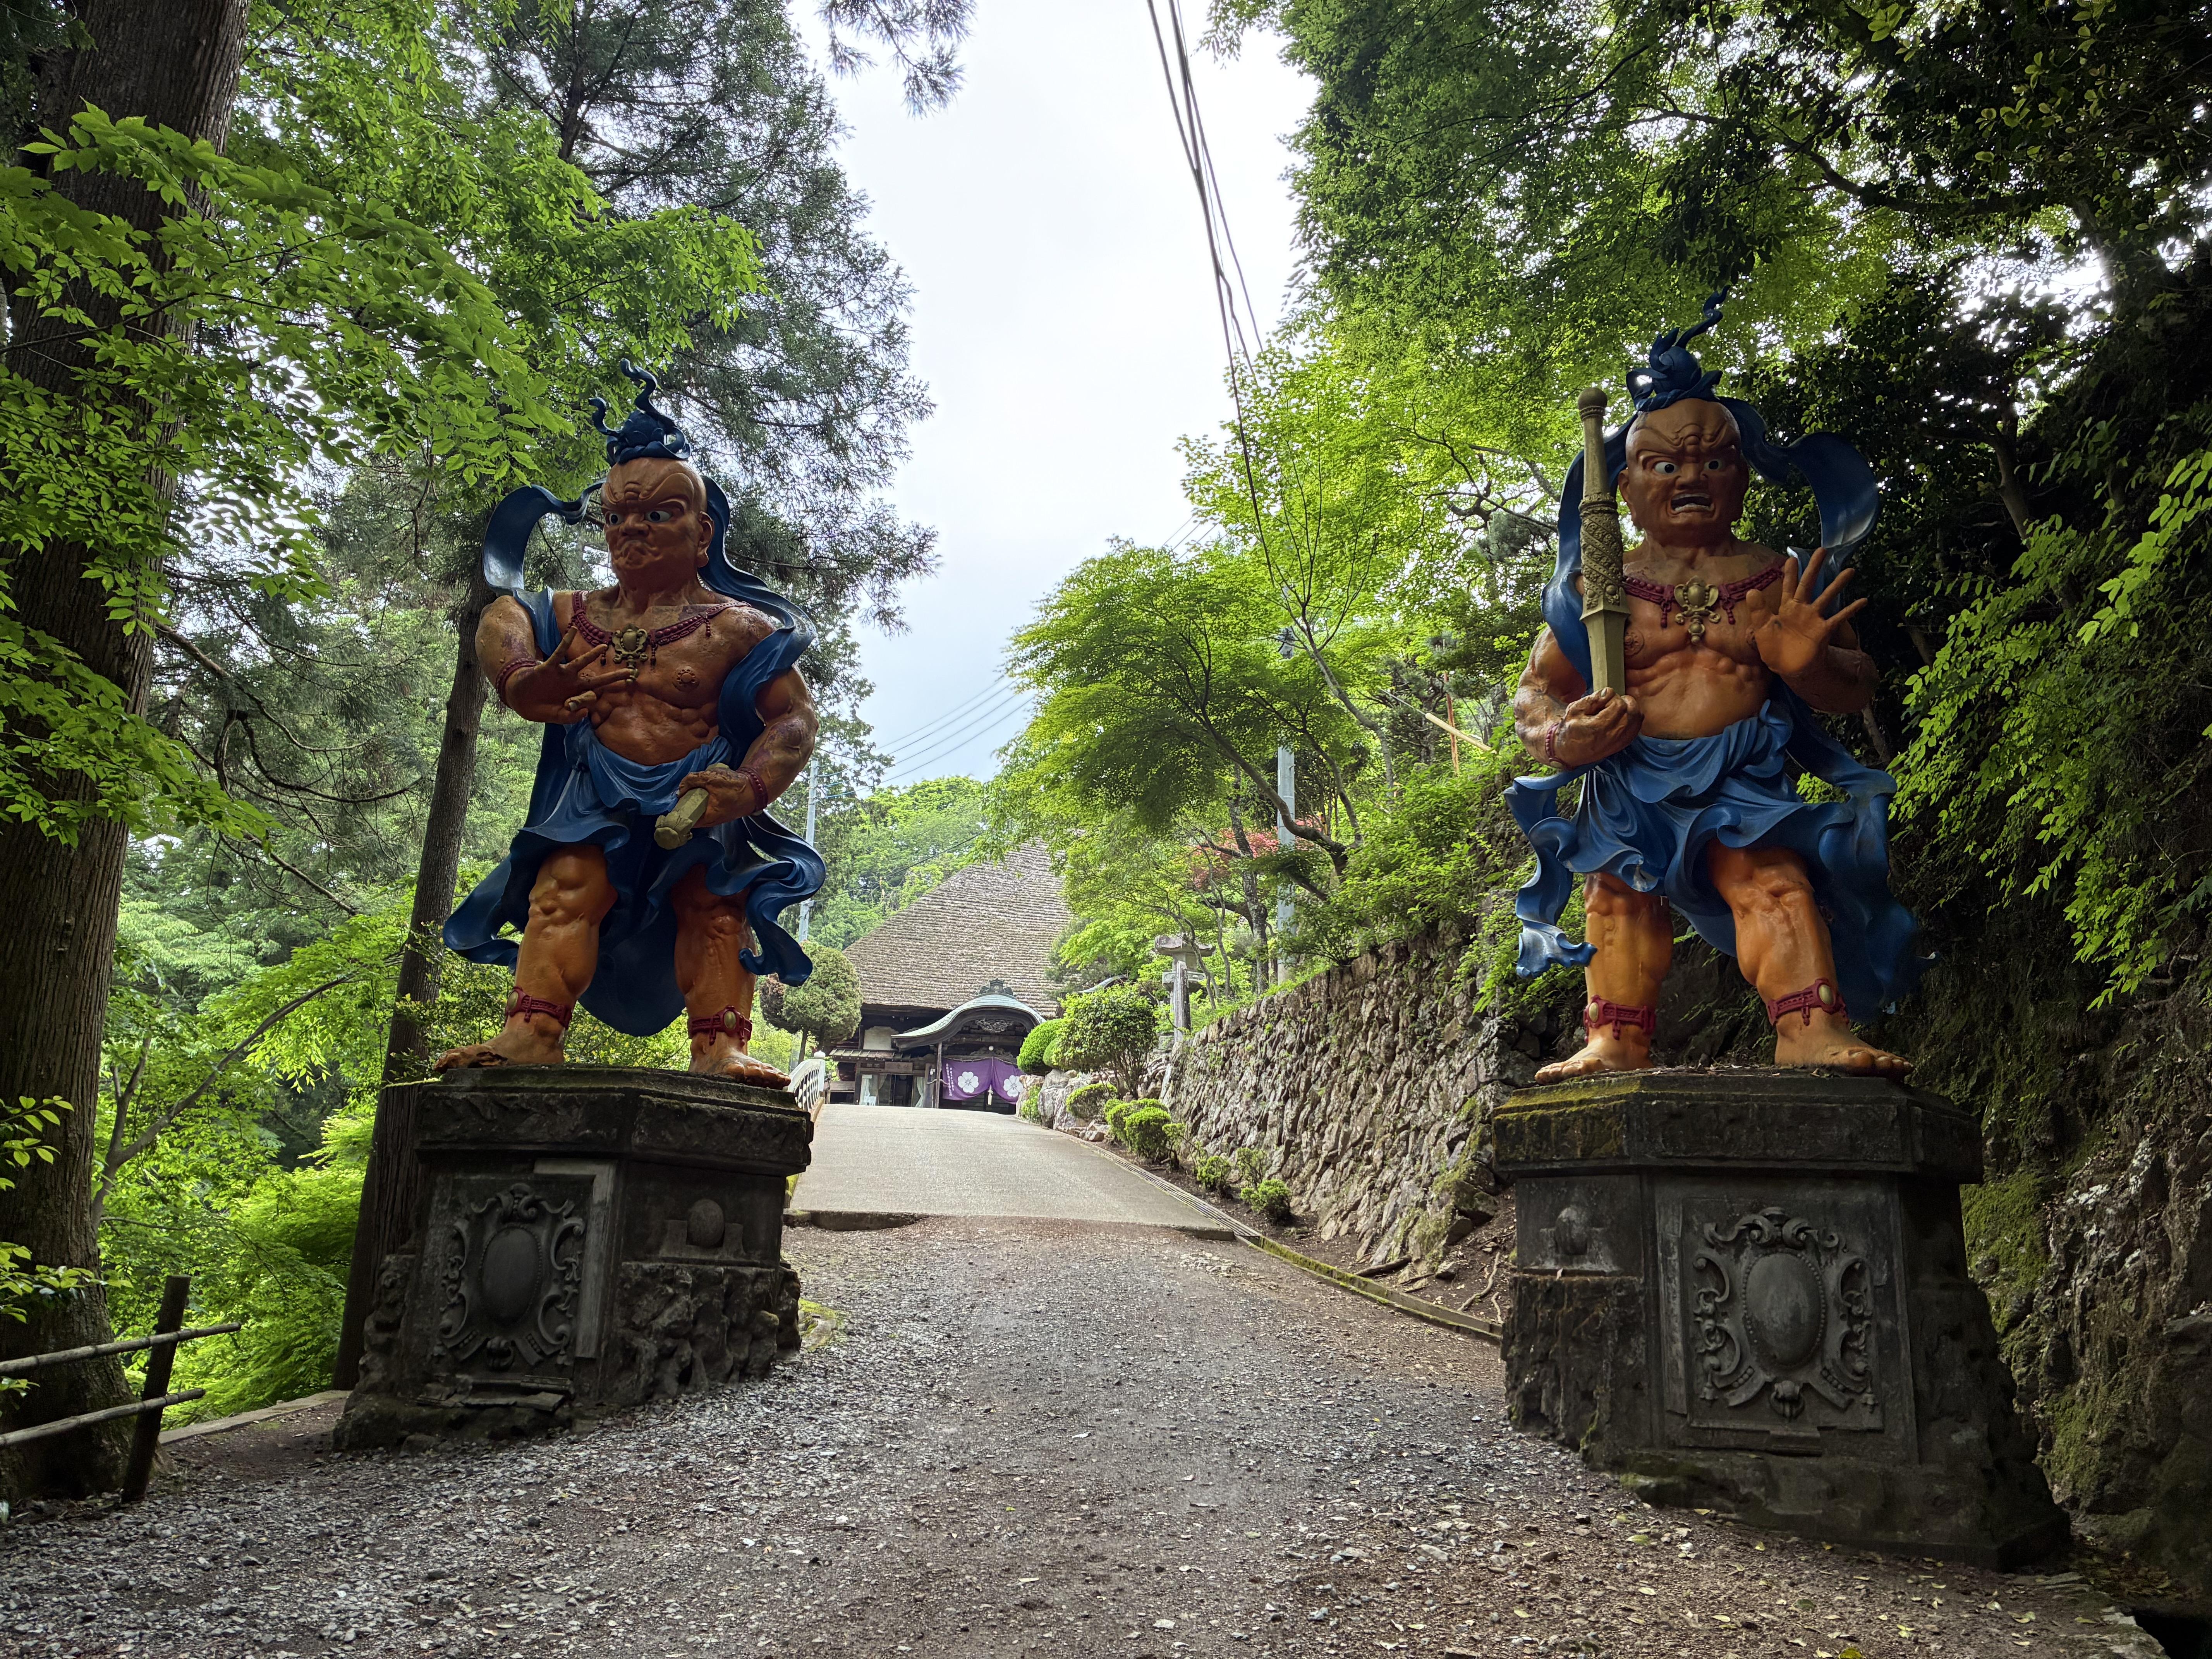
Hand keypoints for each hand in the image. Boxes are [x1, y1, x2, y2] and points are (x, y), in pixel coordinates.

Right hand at [504, 622, 632, 722]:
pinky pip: (558, 652)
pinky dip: (566, 642)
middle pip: (596, 679)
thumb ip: (571, 717)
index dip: (604, 694)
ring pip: (580, 663)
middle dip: (613, 677)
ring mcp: (562, 674)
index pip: (596, 694)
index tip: (620, 689)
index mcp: (576, 695)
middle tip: (630, 672)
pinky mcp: (549, 667)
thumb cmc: (541, 708)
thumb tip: (586, 711)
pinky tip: (573, 630)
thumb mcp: (557, 717)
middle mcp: (573, 683)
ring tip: (603, 647)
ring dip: (591, 656)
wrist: (520, 700)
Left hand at [678, 764, 763, 827]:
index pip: (685, 821)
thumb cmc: (735, 786)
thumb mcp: (710, 778)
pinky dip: (704, 801)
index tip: (674, 802)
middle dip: (686, 805)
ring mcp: (719, 817)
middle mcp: (713, 821)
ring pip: (700, 811)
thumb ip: (692, 780)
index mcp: (708, 818)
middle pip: (692, 816)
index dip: (677, 812)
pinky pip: (708, 808)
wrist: (756, 787)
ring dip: (696, 802)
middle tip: (684, 792)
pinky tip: (706, 790)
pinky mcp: (723, 811)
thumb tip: (680, 788)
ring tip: (695, 790)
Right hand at [1552, 686, 1642, 765]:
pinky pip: (1637, 726)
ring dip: (1628, 709)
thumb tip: (1608, 693)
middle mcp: (1614, 735)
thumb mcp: (1574, 710)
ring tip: (1615, 710)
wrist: (1569, 752)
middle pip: (1632, 710)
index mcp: (1600, 727)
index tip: (1599, 703)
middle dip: (1622, 702)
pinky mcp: (1623, 743)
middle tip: (1609, 704)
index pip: (1618, 704)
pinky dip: (1632, 718)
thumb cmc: (1569, 730)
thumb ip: (1592, 699)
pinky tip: (1620, 717)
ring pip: (1637, 717)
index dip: (1609, 698)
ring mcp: (1620, 740)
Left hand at [1754, 548, 1868, 680]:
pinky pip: (1839, 618)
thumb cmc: (1774, 649)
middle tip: (1822, 549)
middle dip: (1814, 567)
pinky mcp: (1823, 631)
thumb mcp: (1762, 630)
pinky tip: (1863, 600)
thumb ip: (1758, 611)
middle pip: (1808, 584)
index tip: (1792, 557)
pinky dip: (1851, 609)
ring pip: (1827, 597)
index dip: (1789, 572)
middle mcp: (1802, 610)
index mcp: (1786, 608)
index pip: (1788, 586)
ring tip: (1850, 570)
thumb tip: (1752, 591)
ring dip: (1838, 584)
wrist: (1788, 669)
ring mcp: (1814, 619)